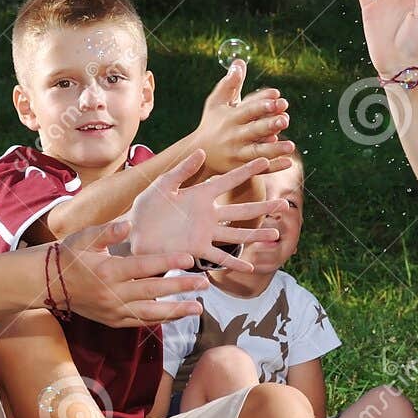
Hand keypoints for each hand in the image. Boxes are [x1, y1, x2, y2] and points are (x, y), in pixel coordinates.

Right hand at [56, 220, 208, 326]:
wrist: (50, 284)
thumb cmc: (70, 255)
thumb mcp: (84, 238)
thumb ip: (107, 231)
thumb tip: (128, 223)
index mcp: (108, 270)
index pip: (143, 266)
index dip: (167, 262)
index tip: (189, 259)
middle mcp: (112, 293)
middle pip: (152, 290)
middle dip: (180, 287)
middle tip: (205, 284)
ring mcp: (113, 310)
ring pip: (149, 313)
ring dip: (175, 311)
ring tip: (198, 308)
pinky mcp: (113, 321)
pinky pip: (140, 322)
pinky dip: (160, 319)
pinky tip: (178, 315)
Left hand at [127, 150, 284, 269]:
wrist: (134, 233)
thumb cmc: (145, 208)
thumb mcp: (163, 184)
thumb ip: (183, 170)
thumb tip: (201, 151)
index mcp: (200, 195)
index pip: (228, 180)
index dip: (247, 171)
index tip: (265, 161)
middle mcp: (207, 215)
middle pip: (241, 210)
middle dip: (262, 208)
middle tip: (284, 204)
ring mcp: (205, 233)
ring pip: (236, 233)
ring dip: (255, 234)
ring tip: (275, 235)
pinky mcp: (197, 249)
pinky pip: (218, 256)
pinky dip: (233, 262)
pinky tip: (249, 266)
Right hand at [192, 61, 295, 174]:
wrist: (199, 154)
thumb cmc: (212, 122)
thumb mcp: (217, 102)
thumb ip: (230, 83)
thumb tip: (239, 61)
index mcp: (230, 118)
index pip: (248, 110)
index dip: (262, 103)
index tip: (277, 96)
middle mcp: (234, 136)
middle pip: (254, 130)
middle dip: (269, 125)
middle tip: (286, 119)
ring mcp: (237, 154)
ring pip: (258, 152)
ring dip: (274, 149)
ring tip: (291, 145)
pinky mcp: (241, 168)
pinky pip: (259, 168)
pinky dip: (274, 167)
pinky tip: (289, 163)